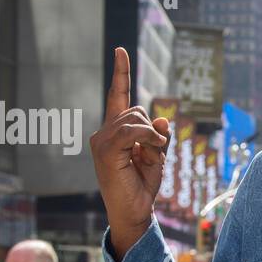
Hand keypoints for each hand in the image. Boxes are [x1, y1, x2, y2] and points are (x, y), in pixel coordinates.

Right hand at [90, 47, 171, 258]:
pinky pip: (133, 131)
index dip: (121, 73)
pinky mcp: (105, 149)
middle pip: (136, 110)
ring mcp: (101, 140)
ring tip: (150, 158)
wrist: (134, 210)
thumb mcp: (156, 155)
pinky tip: (153, 151)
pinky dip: (148, 139)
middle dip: (152, 131)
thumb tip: (160, 118)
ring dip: (152, 138)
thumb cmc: (143, 185)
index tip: (120, 50)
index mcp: (115, 132)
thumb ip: (157, 135)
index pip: (118, 96)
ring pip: (136, 119)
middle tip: (153, 155)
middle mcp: (103, 133)